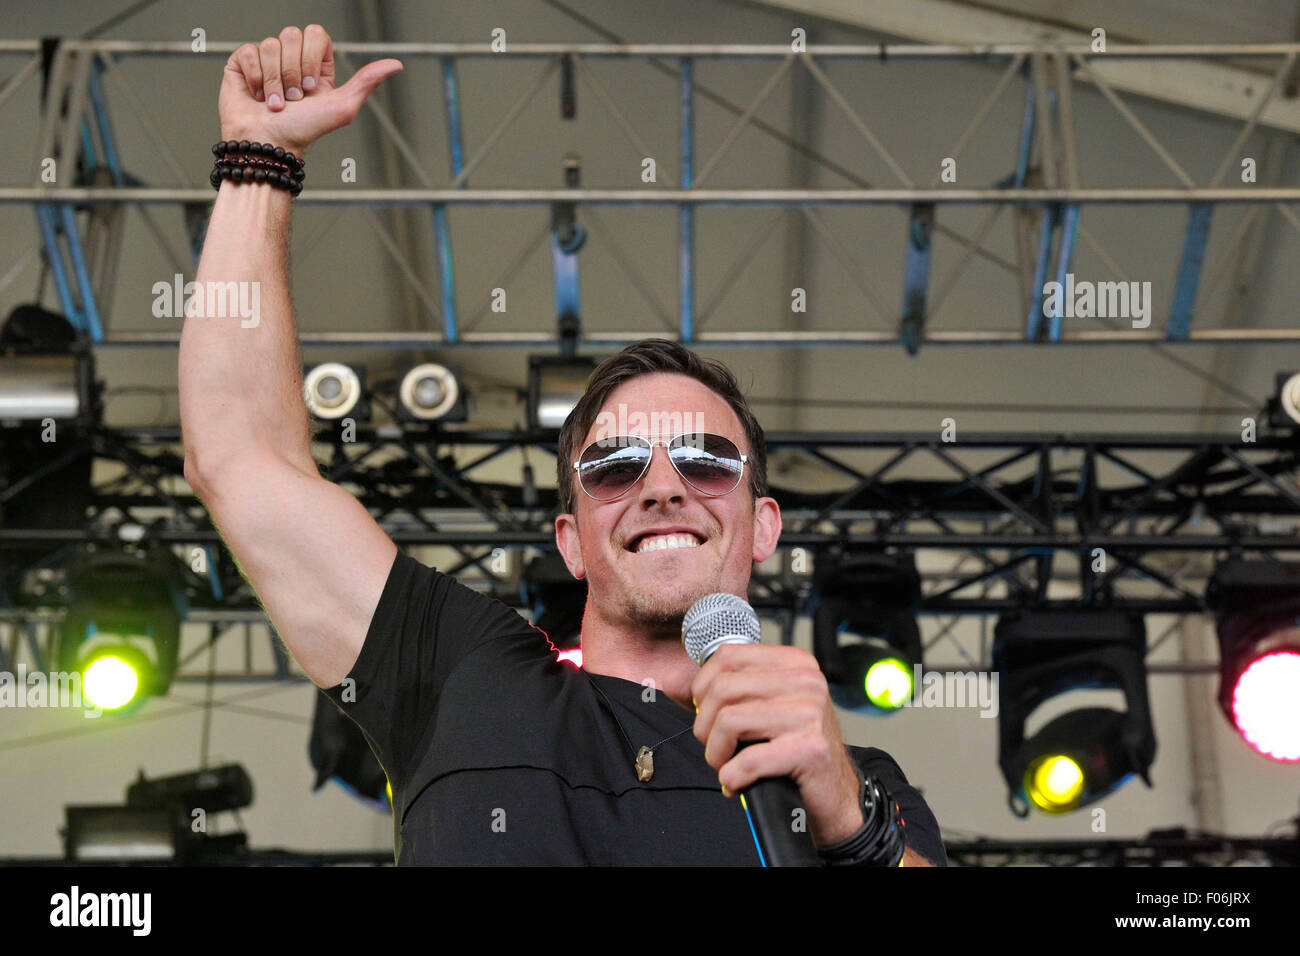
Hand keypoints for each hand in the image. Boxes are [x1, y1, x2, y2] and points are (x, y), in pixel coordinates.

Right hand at [220, 24, 402, 156]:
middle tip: (293, 99)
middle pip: (292, 35)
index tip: (312, 86)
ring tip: (275, 103)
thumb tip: (396, 64)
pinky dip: (255, 78)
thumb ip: (367, 82)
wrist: (267, 144)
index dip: (313, 57)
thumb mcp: (342, 107)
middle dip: (293, 71)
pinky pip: (249, 51)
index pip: (316, 33)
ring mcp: (266, 61)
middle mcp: (291, 60)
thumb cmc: (303, 131)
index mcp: (315, 66)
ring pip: (270, 45)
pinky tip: (256, 96)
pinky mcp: (242, 64)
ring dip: (274, 81)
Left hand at [691, 644, 864, 845]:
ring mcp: (811, 713)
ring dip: (716, 753)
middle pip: (723, 689)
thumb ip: (737, 689)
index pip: (728, 656)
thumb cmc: (796, 748)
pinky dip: (732, 777)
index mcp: (794, 663)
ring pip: (728, 721)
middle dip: (705, 724)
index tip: (707, 713)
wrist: (836, 793)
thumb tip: (685, 685)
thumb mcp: (771, 705)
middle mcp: (806, 681)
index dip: (703, 687)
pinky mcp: (811, 749)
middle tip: (715, 747)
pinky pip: (748, 760)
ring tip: (726, 765)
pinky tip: (737, 783)